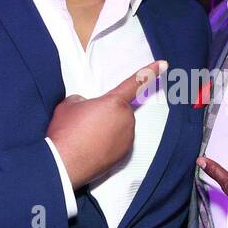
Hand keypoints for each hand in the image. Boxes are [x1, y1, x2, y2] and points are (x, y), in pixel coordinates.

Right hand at [48, 60, 164, 188]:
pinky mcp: (124, 155)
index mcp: (114, 102)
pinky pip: (117, 143)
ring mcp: (127, 139)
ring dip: (107, 129)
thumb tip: (88, 107)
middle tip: (85, 123)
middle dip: (106, 113)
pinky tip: (90, 148)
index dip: (150, 71)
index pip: (135, 82)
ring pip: (119, 127)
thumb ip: (84, 100)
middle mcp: (126, 119)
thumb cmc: (66, 131)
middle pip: (120, 110)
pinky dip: (107, 144)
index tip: (164, 64)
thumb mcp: (70, 104)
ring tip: (85, 137)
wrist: (62, 163)